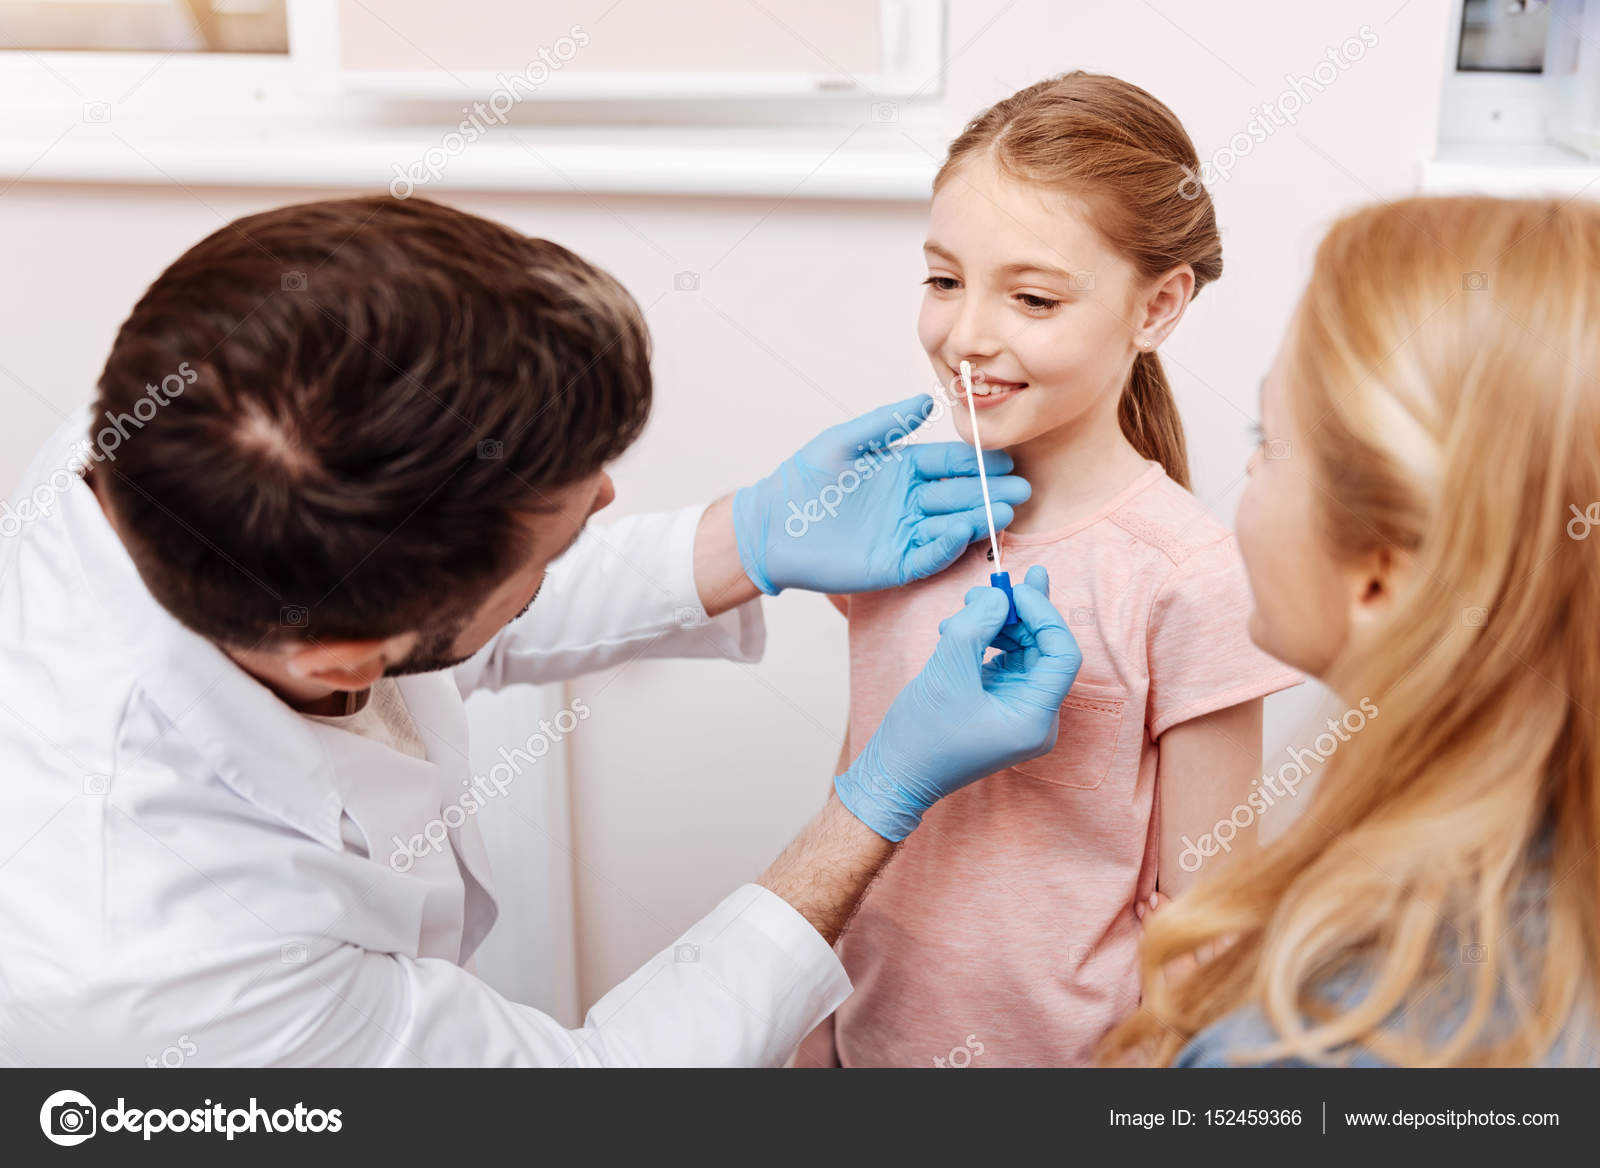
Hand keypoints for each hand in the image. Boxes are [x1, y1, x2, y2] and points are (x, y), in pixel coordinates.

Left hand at [731, 394, 1029, 594]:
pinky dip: (947, 546)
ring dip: (978, 520)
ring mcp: (904, 534)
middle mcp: (910, 502)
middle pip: (958, 495)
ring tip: (1005, 512)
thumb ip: (885, 422)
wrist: (770, 525)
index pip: (948, 464)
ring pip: (950, 526)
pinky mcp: (894, 564)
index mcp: (903, 470)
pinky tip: (965, 533)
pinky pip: (927, 556)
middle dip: (989, 493)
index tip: (1006, 461)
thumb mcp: (844, 442)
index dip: (976, 463)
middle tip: (1021, 490)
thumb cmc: (802, 479)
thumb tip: (927, 399)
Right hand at [834, 566, 1081, 840]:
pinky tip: (959, 630)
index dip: (1044, 615)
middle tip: (995, 582)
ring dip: (998, 624)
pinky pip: (1005, 662)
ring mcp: (1018, 712)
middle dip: (1018, 613)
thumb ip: (977, 626)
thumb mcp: (948, 671)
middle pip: (1044, 650)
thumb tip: (1000, 594)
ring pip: (1023, 652)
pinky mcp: (999, 705)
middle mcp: (1036, 718)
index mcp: (1035, 720)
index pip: (1061, 655)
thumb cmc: (921, 735)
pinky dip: (986, 641)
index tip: (1017, 589)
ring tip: (965, 609)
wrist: (895, 774)